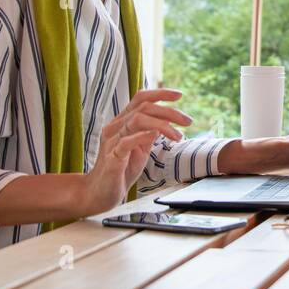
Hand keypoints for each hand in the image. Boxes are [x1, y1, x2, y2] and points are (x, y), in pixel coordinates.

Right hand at [78, 88, 192, 215]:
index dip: (160, 94)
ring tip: (178, 135)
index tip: (179, 95)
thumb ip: (151, 132)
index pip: (140, 99)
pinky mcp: (112, 159)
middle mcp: (115, 128)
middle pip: (143, 108)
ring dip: (162, 125)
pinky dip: (142, 136)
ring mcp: (112, 142)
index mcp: (122, 123)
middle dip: (169, 112)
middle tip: (188, 121)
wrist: (100, 193)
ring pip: (136, 120)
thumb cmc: (122, 170)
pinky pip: (125, 142)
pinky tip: (155, 136)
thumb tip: (169, 120)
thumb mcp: (141, 148)